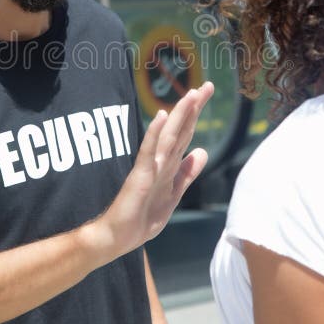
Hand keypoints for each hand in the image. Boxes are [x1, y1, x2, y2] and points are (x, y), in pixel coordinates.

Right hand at [95, 82, 213, 257]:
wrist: (116, 237)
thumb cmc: (141, 217)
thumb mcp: (173, 195)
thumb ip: (186, 174)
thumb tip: (202, 152)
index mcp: (169, 165)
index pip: (185, 133)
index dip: (196, 114)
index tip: (206, 91)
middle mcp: (160, 161)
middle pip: (179, 130)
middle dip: (193, 108)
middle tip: (207, 86)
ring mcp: (150, 167)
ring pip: (167, 136)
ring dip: (179, 115)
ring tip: (190, 95)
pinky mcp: (139, 177)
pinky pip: (149, 152)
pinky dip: (155, 134)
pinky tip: (162, 116)